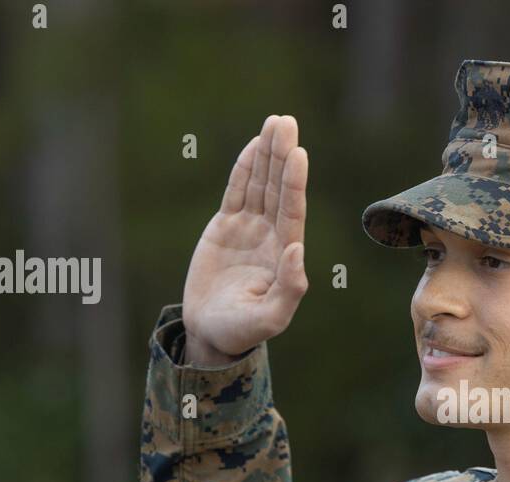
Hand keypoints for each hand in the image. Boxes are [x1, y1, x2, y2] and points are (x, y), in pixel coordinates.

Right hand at [181, 115, 308, 364]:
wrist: (211, 333)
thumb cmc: (243, 330)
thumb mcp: (271, 318)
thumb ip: (290, 288)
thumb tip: (297, 249)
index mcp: (285, 254)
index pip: (292, 211)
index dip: (294, 182)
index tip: (298, 153)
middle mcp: (271, 236)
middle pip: (278, 189)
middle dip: (282, 155)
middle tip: (286, 121)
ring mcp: (249, 229)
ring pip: (259, 184)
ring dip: (267, 154)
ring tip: (275, 122)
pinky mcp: (226, 227)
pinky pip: (236, 191)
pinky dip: (244, 169)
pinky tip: (254, 146)